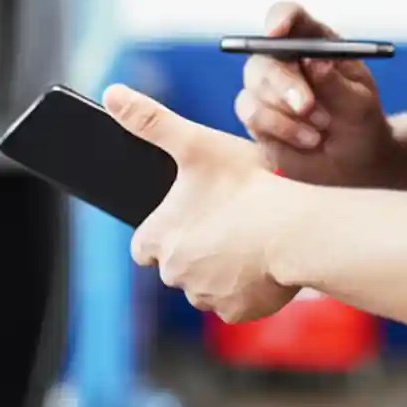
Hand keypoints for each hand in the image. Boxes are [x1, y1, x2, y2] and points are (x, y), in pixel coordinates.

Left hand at [104, 84, 300, 323]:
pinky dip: (245, 288)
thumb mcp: (195, 144)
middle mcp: (174, 274)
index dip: (163, 230)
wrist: (296, 230)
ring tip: (247, 239)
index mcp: (157, 239)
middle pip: (177, 265)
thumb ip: (151, 121)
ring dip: (220, 268)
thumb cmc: (247, 186)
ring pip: (206, 285)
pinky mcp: (237, 312)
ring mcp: (206, 296)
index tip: (187, 217)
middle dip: (196, 249)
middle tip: (226, 222)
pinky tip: (262, 262)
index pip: (144, 245)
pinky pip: (235, 303)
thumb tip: (111, 94)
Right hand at [236, 2, 396, 186]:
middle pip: (262, 58)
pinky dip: (283, 132)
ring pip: (254, 92)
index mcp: (312, 42)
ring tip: (322, 130)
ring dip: (287, 116)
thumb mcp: (359, 104)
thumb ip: (337, 84)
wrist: (355, 159)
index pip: (289, 18)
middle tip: (305, 105)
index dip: (279, 19)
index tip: (277, 31)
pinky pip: (254, 119)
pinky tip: (309, 140)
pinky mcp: (256, 119)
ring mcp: (264, 91)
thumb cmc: (360, 121)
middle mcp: (283, 61)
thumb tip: (315, 63)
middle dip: (283, 82)